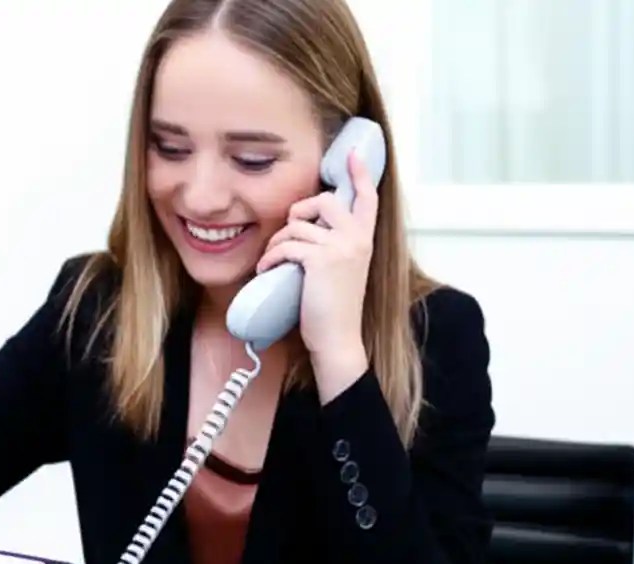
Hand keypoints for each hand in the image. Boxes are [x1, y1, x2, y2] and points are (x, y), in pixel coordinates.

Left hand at [256, 151, 375, 398]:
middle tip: (287, 236)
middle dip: (298, 212)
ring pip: (298, 225)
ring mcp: (340, 247)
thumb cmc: (333, 308)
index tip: (353, 155)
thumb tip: (305, 229)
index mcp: (365, 239)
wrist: (337, 339)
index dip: (360, 175)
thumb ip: (334, 246)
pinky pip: (286, 245)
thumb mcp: (341, 270)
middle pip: (324, 200)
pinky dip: (270, 257)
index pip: (367, 198)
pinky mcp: (320, 260)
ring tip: (271, 260)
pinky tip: (266, 269)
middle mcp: (357, 238)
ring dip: (277, 242)